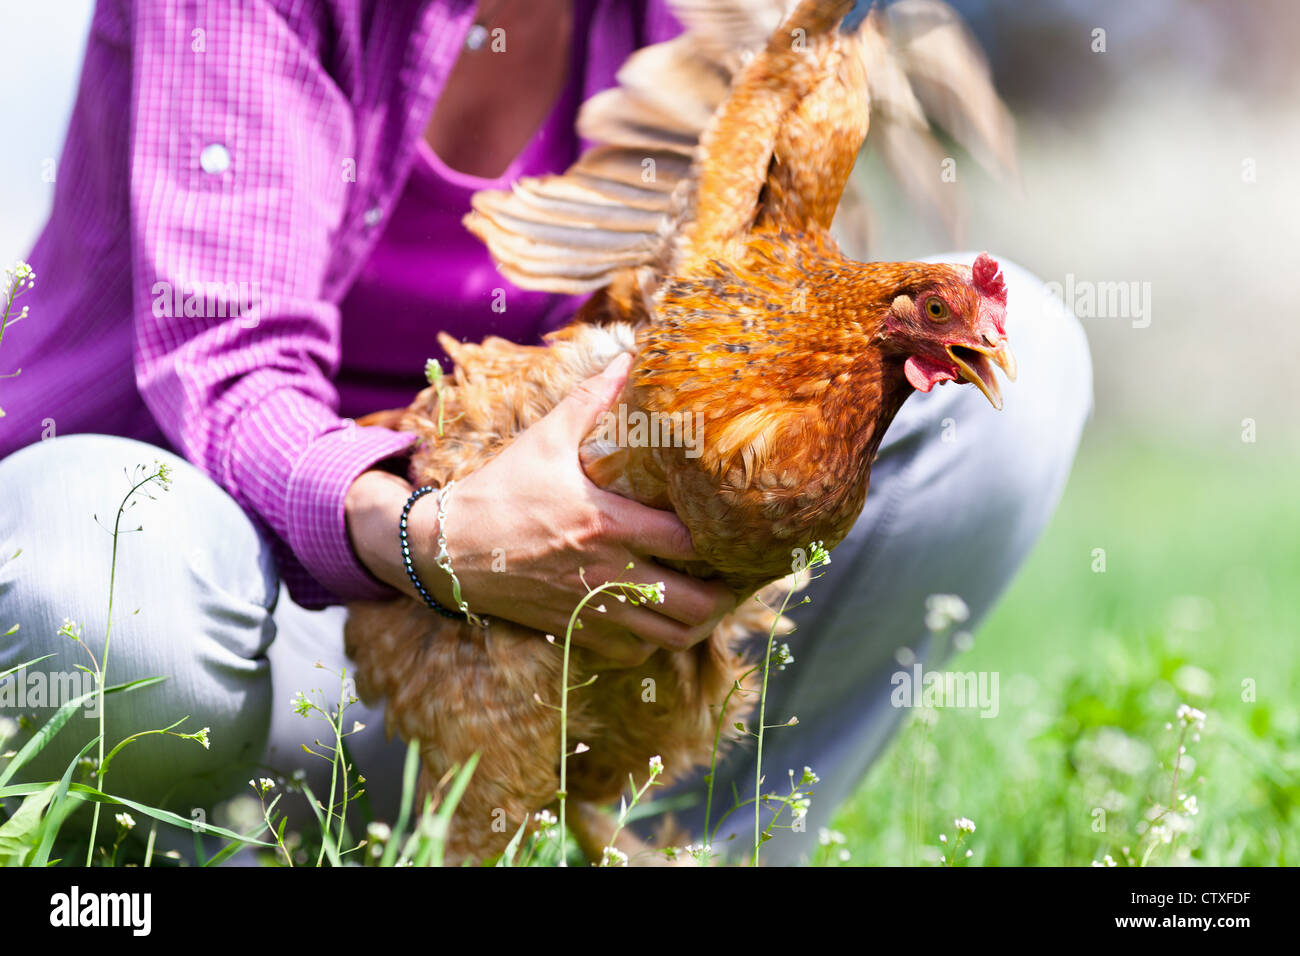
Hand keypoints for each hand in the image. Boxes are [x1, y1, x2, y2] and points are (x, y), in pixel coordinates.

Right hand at [345, 353, 737, 666]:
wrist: (446, 548)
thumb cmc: (500, 491)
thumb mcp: (545, 439)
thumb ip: (591, 400)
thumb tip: (627, 356)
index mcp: (608, 524)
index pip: (688, 541)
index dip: (716, 539)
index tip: (726, 527)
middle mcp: (608, 573)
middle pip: (693, 603)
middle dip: (721, 595)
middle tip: (729, 577)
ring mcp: (593, 608)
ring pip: (669, 637)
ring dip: (693, 622)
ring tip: (704, 603)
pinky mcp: (575, 630)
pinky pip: (633, 652)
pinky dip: (653, 641)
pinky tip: (655, 619)